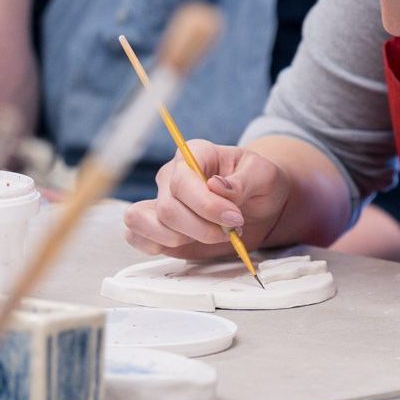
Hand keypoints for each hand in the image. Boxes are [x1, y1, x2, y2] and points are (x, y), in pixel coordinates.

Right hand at [123, 140, 290, 259]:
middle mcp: (172, 175)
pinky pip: (135, 236)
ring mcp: (161, 200)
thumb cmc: (261, 184)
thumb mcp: (264, 175)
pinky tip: (186, 244)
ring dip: (181, 239)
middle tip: (232, 231)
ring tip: (212, 236)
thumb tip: (216, 186)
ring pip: (147, 222)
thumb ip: (243, 181)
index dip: (206, 205)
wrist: (261, 205)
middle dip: (202, 228)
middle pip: (167, 208)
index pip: (182, 180)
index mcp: (195, 154)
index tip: (234, 218)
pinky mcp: (158, 226)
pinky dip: (156, 246)